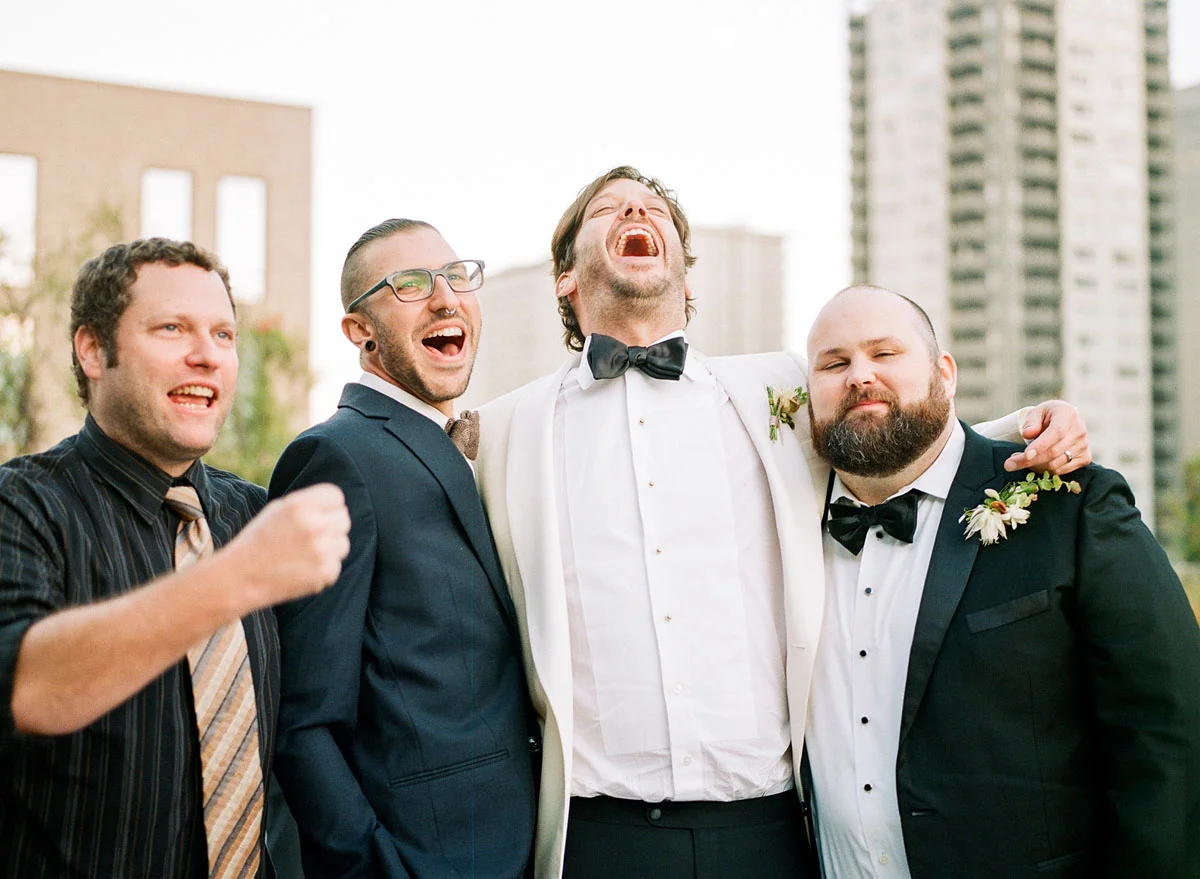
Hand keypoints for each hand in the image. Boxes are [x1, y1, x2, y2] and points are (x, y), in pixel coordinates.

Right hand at [223, 483, 350, 607]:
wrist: (240, 577)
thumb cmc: (259, 540)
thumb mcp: (278, 510)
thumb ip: (309, 503)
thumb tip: (338, 504)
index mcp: (301, 505)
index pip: (336, 496)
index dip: (327, 506)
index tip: (318, 514)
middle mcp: (315, 526)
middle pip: (343, 519)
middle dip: (330, 526)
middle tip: (309, 537)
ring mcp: (322, 551)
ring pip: (343, 543)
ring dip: (329, 548)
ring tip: (303, 553)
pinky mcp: (326, 573)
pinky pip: (336, 565)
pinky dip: (323, 568)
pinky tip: (301, 569)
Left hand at [1003, 400, 1091, 474]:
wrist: (1065, 421)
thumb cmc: (1047, 416)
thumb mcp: (1036, 412)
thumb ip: (1031, 421)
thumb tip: (1027, 433)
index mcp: (1068, 414)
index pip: (1056, 433)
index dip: (1040, 446)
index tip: (1024, 455)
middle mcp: (1080, 430)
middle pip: (1054, 452)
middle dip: (1029, 461)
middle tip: (1009, 464)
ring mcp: (1084, 446)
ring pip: (1056, 464)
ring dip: (1034, 466)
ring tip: (1019, 460)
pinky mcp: (1085, 458)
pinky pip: (1061, 471)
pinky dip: (1044, 471)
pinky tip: (1034, 464)